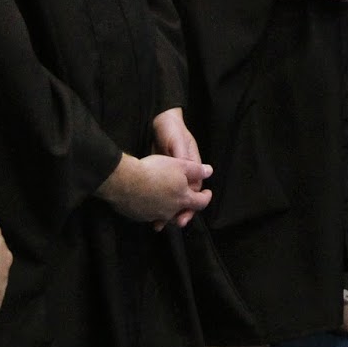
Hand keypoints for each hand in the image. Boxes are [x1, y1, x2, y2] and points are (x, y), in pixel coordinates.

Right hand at [98, 153, 213, 228]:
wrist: (125, 181)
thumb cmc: (155, 171)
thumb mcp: (179, 165)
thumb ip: (196, 170)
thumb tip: (209, 171)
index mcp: (182, 199)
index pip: (201, 203)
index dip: (206, 197)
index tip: (207, 193)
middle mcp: (170, 211)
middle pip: (182, 212)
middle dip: (186, 207)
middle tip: (186, 201)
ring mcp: (154, 215)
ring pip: (165, 216)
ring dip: (168, 211)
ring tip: (166, 201)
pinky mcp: (140, 216)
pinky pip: (149, 215)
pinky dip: (152, 209)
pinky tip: (148, 201)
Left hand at [151, 109, 206, 225]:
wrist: (159, 122)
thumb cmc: (172, 130)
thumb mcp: (179, 142)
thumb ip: (185, 158)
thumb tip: (197, 172)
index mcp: (191, 166)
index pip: (195, 189)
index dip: (192, 202)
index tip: (186, 214)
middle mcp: (183, 174)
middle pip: (185, 197)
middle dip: (182, 212)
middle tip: (177, 223)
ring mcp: (171, 175)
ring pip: (172, 199)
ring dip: (168, 213)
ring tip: (160, 224)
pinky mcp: (160, 176)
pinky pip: (162, 194)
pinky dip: (157, 205)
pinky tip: (149, 214)